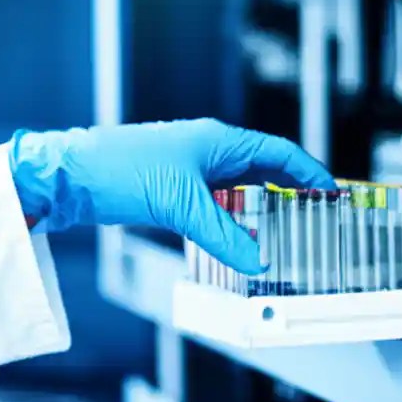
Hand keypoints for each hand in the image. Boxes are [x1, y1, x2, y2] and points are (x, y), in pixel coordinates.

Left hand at [10, 119, 334, 274]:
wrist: (69, 177)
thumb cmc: (120, 169)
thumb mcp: (180, 205)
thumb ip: (223, 234)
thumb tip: (256, 260)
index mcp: (218, 141)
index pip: (278, 152)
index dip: (308, 172)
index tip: (332, 192)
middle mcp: (208, 151)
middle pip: (262, 172)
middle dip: (288, 197)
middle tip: (311, 223)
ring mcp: (189, 170)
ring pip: (237, 193)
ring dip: (257, 215)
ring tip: (279, 240)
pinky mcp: (171, 190)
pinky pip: (214, 207)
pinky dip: (230, 225)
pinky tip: (236, 244)